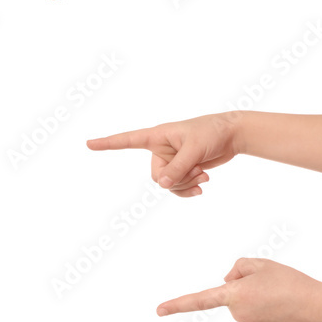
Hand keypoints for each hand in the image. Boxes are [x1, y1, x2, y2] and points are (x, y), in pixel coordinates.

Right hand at [87, 113, 242, 195]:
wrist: (233, 135)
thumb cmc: (212, 133)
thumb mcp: (194, 150)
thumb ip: (177, 167)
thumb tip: (161, 185)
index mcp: (157, 136)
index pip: (127, 140)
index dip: (107, 143)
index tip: (89, 144)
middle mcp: (160, 149)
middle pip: (156, 175)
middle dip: (176, 179)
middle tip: (197, 170)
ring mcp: (171, 160)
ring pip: (168, 184)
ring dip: (186, 183)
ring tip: (204, 174)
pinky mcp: (182, 168)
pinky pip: (177, 187)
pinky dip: (189, 189)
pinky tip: (204, 184)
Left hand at [157, 258, 321, 321]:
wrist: (317, 307)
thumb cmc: (289, 282)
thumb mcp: (260, 264)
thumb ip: (236, 268)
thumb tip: (226, 282)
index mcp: (232, 295)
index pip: (199, 300)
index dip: (177, 305)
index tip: (158, 310)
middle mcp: (236, 314)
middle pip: (231, 297)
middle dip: (243, 290)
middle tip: (269, 287)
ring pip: (242, 308)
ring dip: (254, 302)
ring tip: (276, 298)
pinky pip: (252, 319)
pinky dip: (261, 313)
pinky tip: (278, 310)